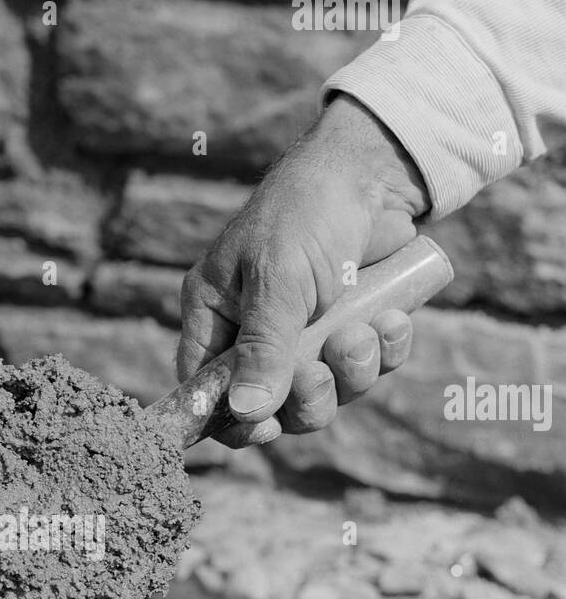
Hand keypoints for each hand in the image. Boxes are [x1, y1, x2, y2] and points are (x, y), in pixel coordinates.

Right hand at [177, 94, 430, 446]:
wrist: (377, 170)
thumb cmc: (309, 211)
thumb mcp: (279, 278)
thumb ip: (263, 348)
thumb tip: (247, 414)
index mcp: (216, 315)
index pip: (206, 390)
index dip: (232, 419)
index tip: (265, 428)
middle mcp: (255, 332)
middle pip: (272, 407)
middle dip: (306, 397)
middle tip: (321, 371)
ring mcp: (307, 335)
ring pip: (326, 395)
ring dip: (352, 371)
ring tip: (365, 329)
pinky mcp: (353, 330)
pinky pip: (369, 370)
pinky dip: (386, 352)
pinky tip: (393, 318)